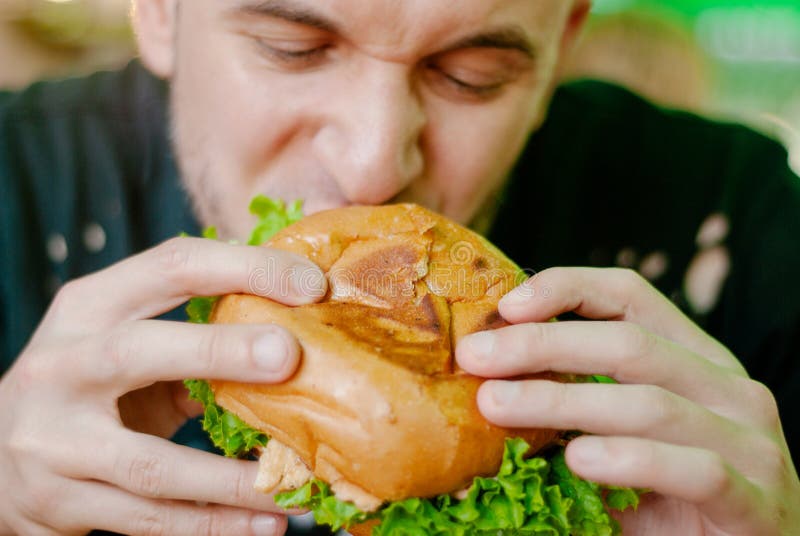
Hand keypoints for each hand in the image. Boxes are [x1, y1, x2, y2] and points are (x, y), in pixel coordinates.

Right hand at [0, 237, 325, 534]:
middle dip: (219, 352)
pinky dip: (213, 525)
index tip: (309, 285)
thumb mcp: (124, 339)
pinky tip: (265, 524)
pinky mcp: (61, 501)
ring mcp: (55, 440)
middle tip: (291, 356)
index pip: (171, 267)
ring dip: (233, 481)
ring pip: (153, 465)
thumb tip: (299, 332)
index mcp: (90, 307)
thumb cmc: (89, 381)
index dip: (243, 268)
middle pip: (139, 352)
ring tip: (295, 487)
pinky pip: (149, 519)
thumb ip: (195, 334)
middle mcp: (63, 366)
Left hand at [457, 267, 799, 534]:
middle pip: (629, 344)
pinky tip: (580, 461)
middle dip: (542, 345)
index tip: (506, 306)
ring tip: (497, 404)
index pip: (630, 296)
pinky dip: (631, 460)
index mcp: (693, 358)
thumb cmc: (670, 497)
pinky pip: (693, 470)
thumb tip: (486, 384)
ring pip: (649, 404)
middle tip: (475, 357)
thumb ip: (573, 407)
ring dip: (562, 400)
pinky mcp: (757, 501)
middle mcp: (727, 388)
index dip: (567, 288)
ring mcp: (751, 442)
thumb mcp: (621, 435)